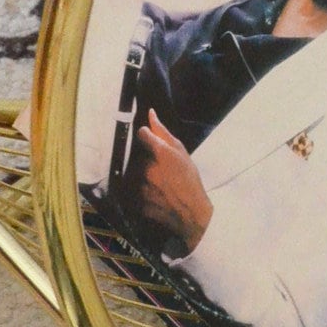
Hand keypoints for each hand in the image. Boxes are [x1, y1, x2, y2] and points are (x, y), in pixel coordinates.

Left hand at [130, 109, 213, 254]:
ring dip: (144, 176)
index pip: (142, 134)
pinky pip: (135, 190)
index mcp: (160, 153)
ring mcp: (141, 185)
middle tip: (164, 171)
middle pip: (139, 157)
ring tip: (161, 184)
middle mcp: (147, 168)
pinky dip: (143, 191)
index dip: (147, 137)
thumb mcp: (182, 153)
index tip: (152, 142)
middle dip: (148, 161)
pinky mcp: (136, 200)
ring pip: (136, 173)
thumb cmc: (190, 180)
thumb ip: (163, 133)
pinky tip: (157, 194)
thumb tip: (151, 114)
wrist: (192, 212)